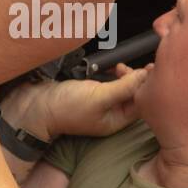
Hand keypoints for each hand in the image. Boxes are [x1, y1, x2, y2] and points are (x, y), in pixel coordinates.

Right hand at [0, 64, 149, 141]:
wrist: (36, 106)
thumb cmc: (66, 107)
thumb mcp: (99, 98)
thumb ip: (124, 87)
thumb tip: (144, 75)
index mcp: (116, 121)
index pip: (141, 104)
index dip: (148, 87)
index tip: (150, 69)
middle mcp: (111, 114)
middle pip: (134, 95)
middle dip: (138, 80)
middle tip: (138, 66)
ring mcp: (101, 103)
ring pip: (123, 88)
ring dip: (127, 75)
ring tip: (121, 67)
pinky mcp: (92, 92)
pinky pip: (111, 83)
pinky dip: (115, 74)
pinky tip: (112, 67)